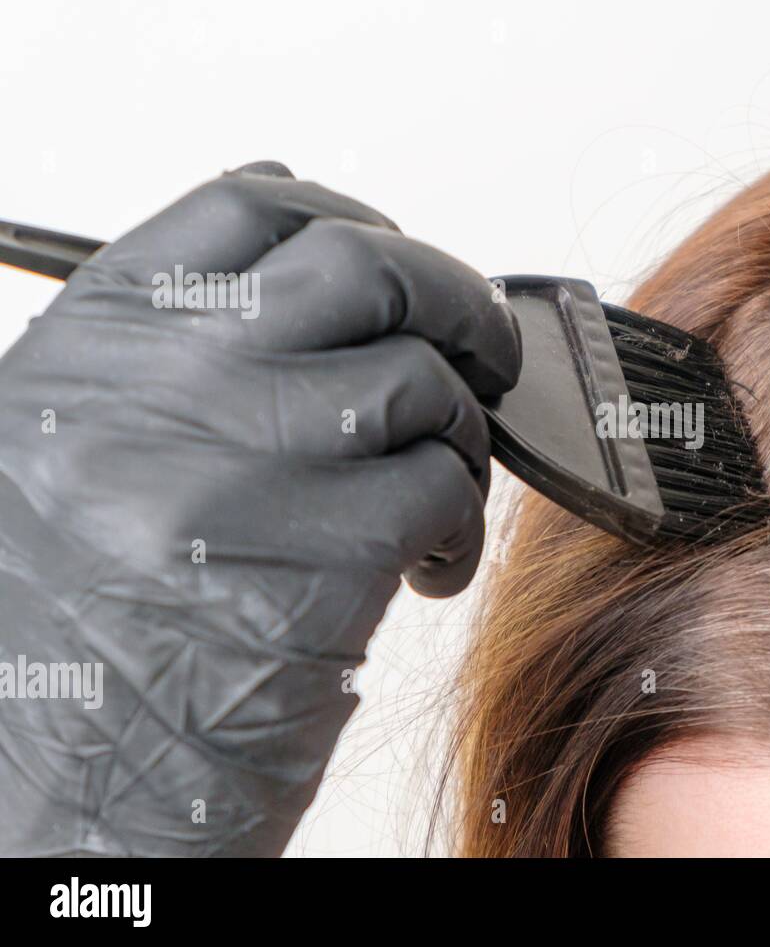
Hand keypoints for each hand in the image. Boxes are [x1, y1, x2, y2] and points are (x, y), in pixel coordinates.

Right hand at [0, 162, 519, 854]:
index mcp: (101, 345)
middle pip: (368, 269)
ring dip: (458, 437)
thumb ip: (185, 357)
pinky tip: (426, 566)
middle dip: (455, 304)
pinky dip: (459, 523)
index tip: (394, 271)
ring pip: (424, 383)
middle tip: (482, 351)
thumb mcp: (84, 452)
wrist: (58, 791)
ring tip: (432, 494)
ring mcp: (245, 467)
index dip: (351, 223)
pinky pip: (444, 488)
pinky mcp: (322, 561)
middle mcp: (168, 386)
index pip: (254, 206)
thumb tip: (314, 282)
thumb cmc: (78, 628)